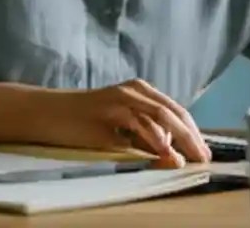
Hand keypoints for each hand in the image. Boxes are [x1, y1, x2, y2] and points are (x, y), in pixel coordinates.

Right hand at [48, 78, 211, 167]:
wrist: (45, 113)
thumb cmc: (80, 124)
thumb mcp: (117, 134)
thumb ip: (142, 142)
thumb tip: (171, 158)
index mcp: (141, 92)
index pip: (176, 111)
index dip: (192, 132)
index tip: (204, 152)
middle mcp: (136, 90)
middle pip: (174, 112)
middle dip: (192, 137)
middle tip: (204, 158)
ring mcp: (123, 96)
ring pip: (160, 115)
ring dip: (178, 138)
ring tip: (189, 157)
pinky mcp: (109, 108)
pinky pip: (137, 122)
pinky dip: (153, 136)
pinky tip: (163, 149)